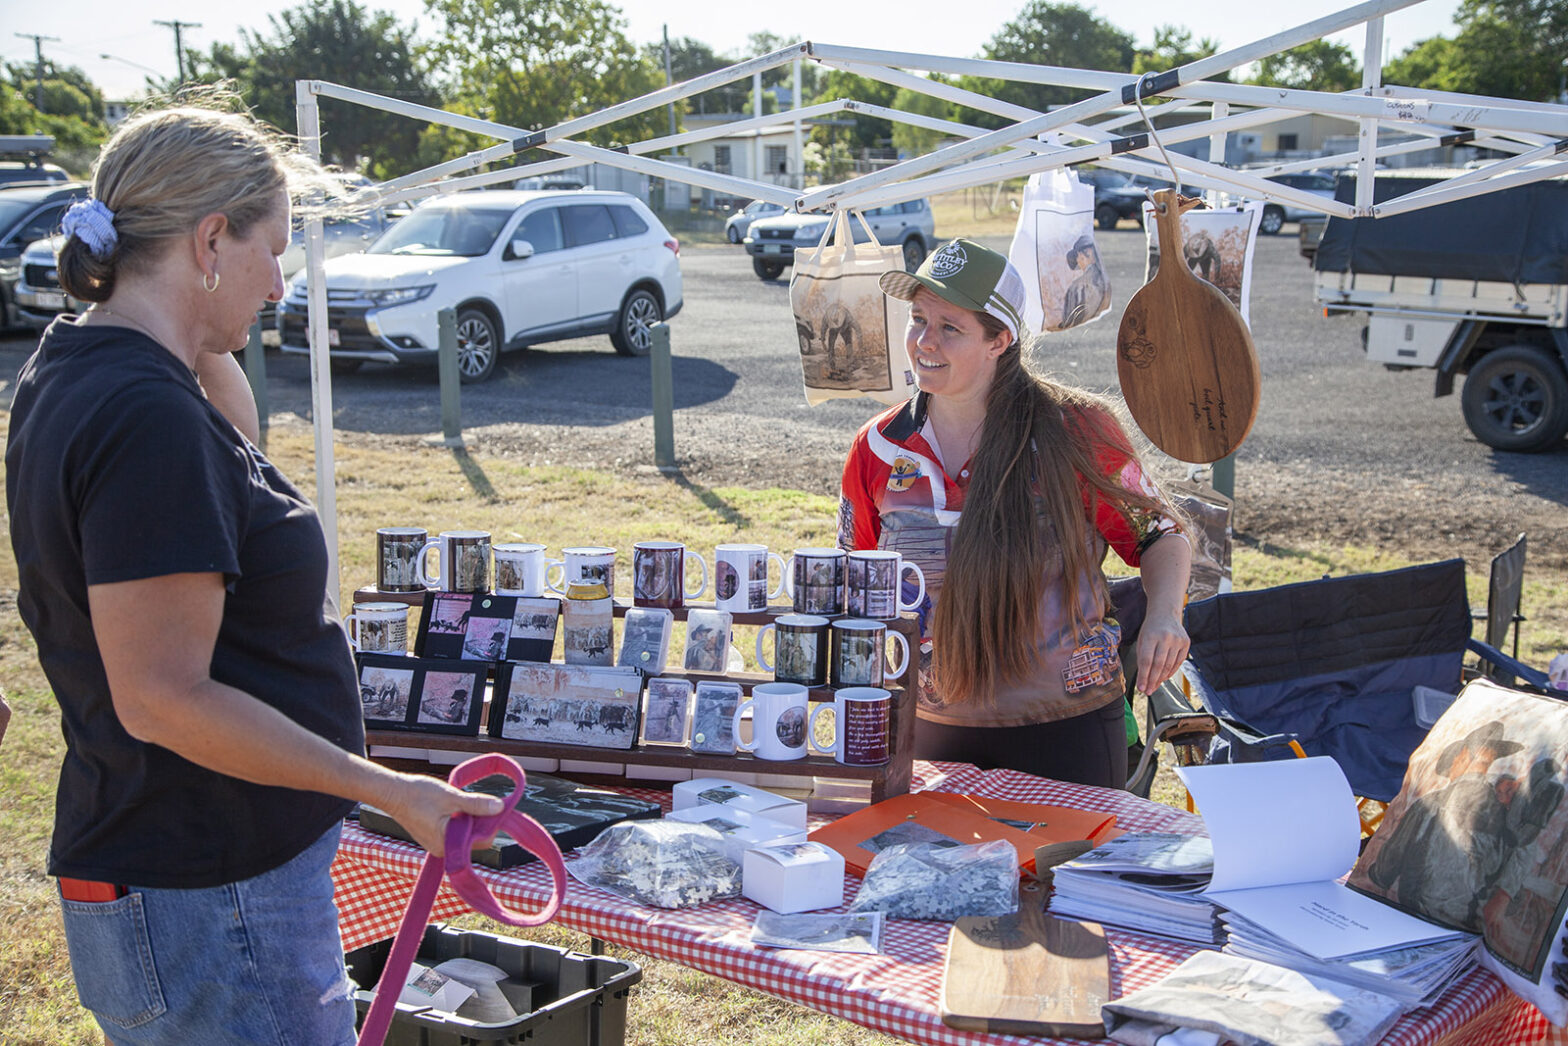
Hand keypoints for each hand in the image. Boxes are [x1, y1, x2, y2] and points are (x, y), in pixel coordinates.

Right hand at [375, 773, 503, 856]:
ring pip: (465, 834)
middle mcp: (442, 849)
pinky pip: (454, 832)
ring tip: (459, 803)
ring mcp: (437, 845)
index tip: (491, 806)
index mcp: (446, 844)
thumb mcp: (452, 797)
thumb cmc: (418, 795)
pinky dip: (458, 820)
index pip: (482, 840)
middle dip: (479, 821)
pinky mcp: (434, 838)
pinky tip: (452, 807)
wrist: (393, 793)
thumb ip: (476, 804)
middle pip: (474, 839)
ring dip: (469, 819)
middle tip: (474, 801)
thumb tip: (499, 808)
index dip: (489, 823)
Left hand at [1135, 611, 1189, 694]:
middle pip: (1159, 665)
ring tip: (1154, 686)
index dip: (1144, 676)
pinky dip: (1170, 672)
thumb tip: (1144, 680)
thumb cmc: (1150, 629)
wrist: (1165, 613)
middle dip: (1152, 680)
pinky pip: (1178, 662)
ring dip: (1161, 679)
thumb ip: (1142, 659)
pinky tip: (1163, 678)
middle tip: (1148, 691)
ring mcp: (1178, 640)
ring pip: (1169, 665)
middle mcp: (1166, 637)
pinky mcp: (1186, 642)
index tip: (1141, 688)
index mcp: (1151, 636)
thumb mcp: (1141, 640)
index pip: (1147, 660)